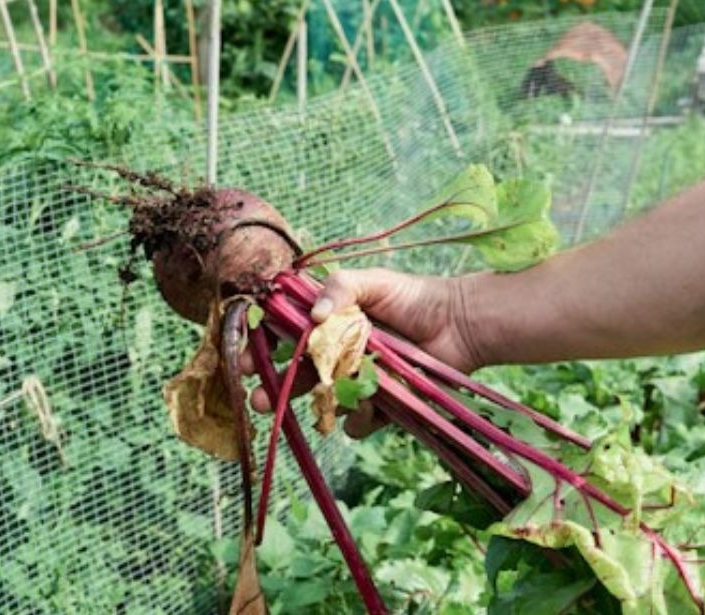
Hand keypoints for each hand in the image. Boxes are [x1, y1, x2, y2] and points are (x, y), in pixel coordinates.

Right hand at [241, 268, 479, 437]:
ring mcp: (356, 383)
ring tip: (350, 389)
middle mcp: (337, 356)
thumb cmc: (416, 297)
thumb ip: (340, 288)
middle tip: (257, 401)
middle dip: (271, 391)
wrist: (460, 324)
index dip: (261, 350)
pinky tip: (377, 400)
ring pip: (325, 404)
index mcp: (329, 325)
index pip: (284, 339)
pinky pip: (357, 422)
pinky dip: (363, 415)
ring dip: (328, 401)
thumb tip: (313, 315)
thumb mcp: (374, 281)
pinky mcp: (380, 406)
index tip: (244, 361)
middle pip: (294, 378)